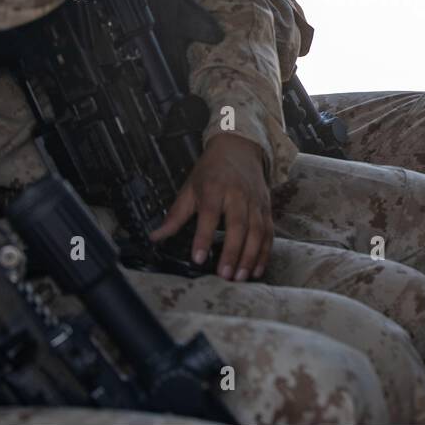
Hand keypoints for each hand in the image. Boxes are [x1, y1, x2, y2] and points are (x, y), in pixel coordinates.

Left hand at [151, 134, 272, 280]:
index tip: (198, 258)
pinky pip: (269, 233)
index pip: (209, 214)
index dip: (203, 237)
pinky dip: (264, 252)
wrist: (239, 147)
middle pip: (238, 225)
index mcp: (215, 188)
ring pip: (257, 231)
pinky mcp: (266, 208)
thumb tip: (155, 237)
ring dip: (250, 256)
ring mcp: (255, 202)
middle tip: (224, 275)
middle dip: (232, 252)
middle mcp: (238, 194)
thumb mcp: (190, 187)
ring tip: (241, 277)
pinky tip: (257, 269)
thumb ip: (175, 215)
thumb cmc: (211, 170)